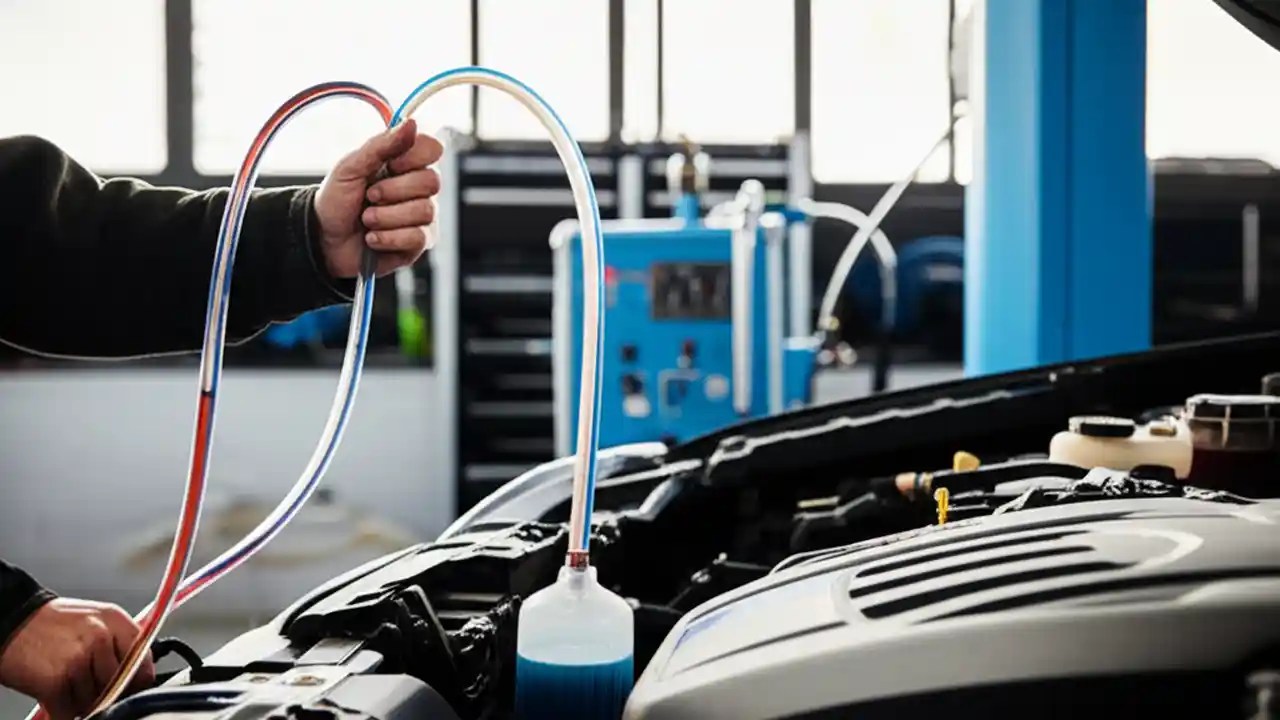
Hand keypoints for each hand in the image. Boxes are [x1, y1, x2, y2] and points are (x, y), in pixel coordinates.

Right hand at [0, 598, 155, 719]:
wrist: (11, 620)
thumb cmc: (50, 623)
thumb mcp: (94, 619)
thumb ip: (118, 644)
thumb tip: (137, 675)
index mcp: (115, 620)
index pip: (144, 664)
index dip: (137, 682)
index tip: (130, 689)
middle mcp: (101, 637)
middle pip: (119, 686)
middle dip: (104, 691)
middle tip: (85, 682)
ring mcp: (79, 658)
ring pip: (95, 701)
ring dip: (80, 699)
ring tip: (65, 679)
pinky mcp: (57, 680)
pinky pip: (69, 710)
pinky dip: (61, 708)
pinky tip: (54, 691)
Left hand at [314, 118, 443, 277]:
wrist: (323, 239)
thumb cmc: (336, 201)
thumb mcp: (351, 166)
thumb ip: (381, 145)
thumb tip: (411, 123)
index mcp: (404, 165)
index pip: (432, 149)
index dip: (413, 156)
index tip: (389, 165)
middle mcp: (418, 189)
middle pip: (431, 181)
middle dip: (393, 190)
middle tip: (369, 196)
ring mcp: (421, 217)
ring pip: (424, 211)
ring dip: (386, 216)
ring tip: (367, 220)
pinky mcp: (416, 243)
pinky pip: (417, 237)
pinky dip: (388, 238)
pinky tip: (373, 238)